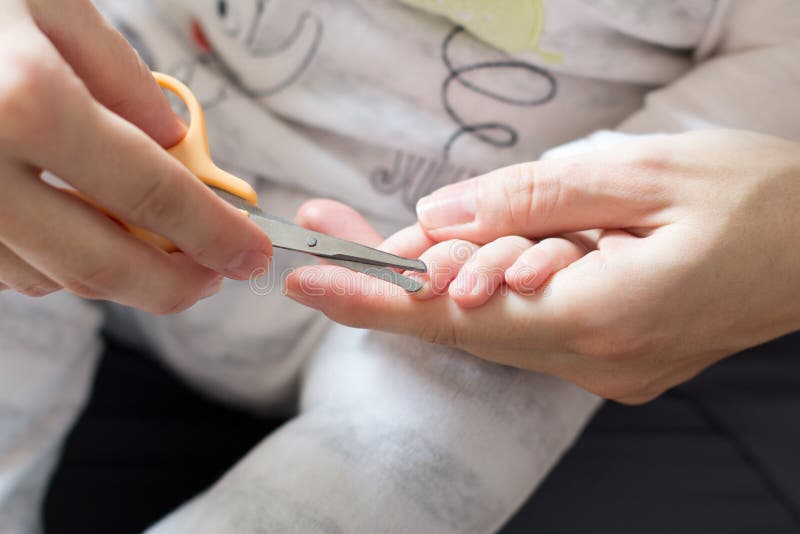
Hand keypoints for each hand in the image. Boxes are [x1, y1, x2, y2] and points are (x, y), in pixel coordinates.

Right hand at [0, 0, 270, 312]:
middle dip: (173, 284)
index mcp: (27, 104)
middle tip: (212, 278)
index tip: (253, 256)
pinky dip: (54, 261)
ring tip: (155, 251)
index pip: (153, 196)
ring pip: (49, 276)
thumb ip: (119, 76)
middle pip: (101, 264)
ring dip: (115, 275)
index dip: (215, 236)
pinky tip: (78, 230)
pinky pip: (3, 267)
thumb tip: (170, 143)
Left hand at [285, 130, 799, 402]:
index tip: (309, 279)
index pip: (459, 318)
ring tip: (407, 234)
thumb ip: (534, 200)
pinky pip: (529, 322)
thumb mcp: (645, 174)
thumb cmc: (758, 199)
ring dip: (447, 276)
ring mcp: (606, 367)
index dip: (376, 299)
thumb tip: (442, 217)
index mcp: (606, 317)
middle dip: (393, 276)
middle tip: (331, 230)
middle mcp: (597, 360)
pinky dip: (493, 286)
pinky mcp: (612, 355)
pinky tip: (481, 251)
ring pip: (494, 323)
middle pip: (464, 324)